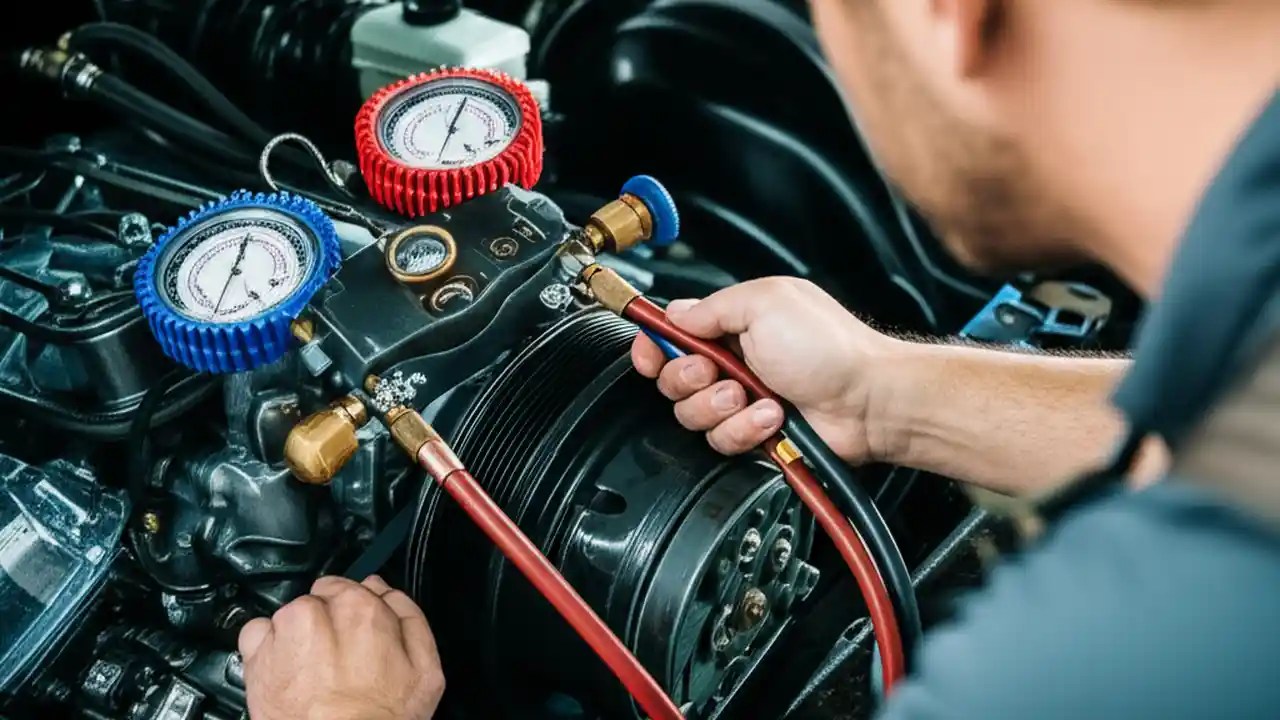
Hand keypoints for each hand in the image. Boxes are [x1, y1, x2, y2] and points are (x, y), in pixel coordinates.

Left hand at [238, 575, 444, 719]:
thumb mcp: (426, 672)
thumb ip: (411, 619)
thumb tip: (386, 591)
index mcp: (362, 609)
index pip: (355, 586)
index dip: (359, 612)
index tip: (360, 634)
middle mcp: (319, 611)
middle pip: (323, 598)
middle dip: (331, 619)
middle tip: (340, 657)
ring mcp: (284, 632)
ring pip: (293, 613)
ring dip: (301, 632)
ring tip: (315, 669)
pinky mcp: (256, 656)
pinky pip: (258, 631)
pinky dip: (268, 645)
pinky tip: (287, 669)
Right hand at [631, 277, 900, 461]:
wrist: (868, 399)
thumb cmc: (830, 346)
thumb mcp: (764, 303)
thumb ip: (711, 307)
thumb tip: (675, 313)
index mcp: (733, 323)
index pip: (672, 334)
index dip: (653, 347)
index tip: (651, 356)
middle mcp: (734, 361)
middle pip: (673, 378)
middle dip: (688, 378)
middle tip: (716, 372)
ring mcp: (743, 399)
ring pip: (692, 415)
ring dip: (720, 406)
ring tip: (754, 396)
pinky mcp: (753, 433)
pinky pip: (722, 440)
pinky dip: (745, 430)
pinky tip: (772, 418)